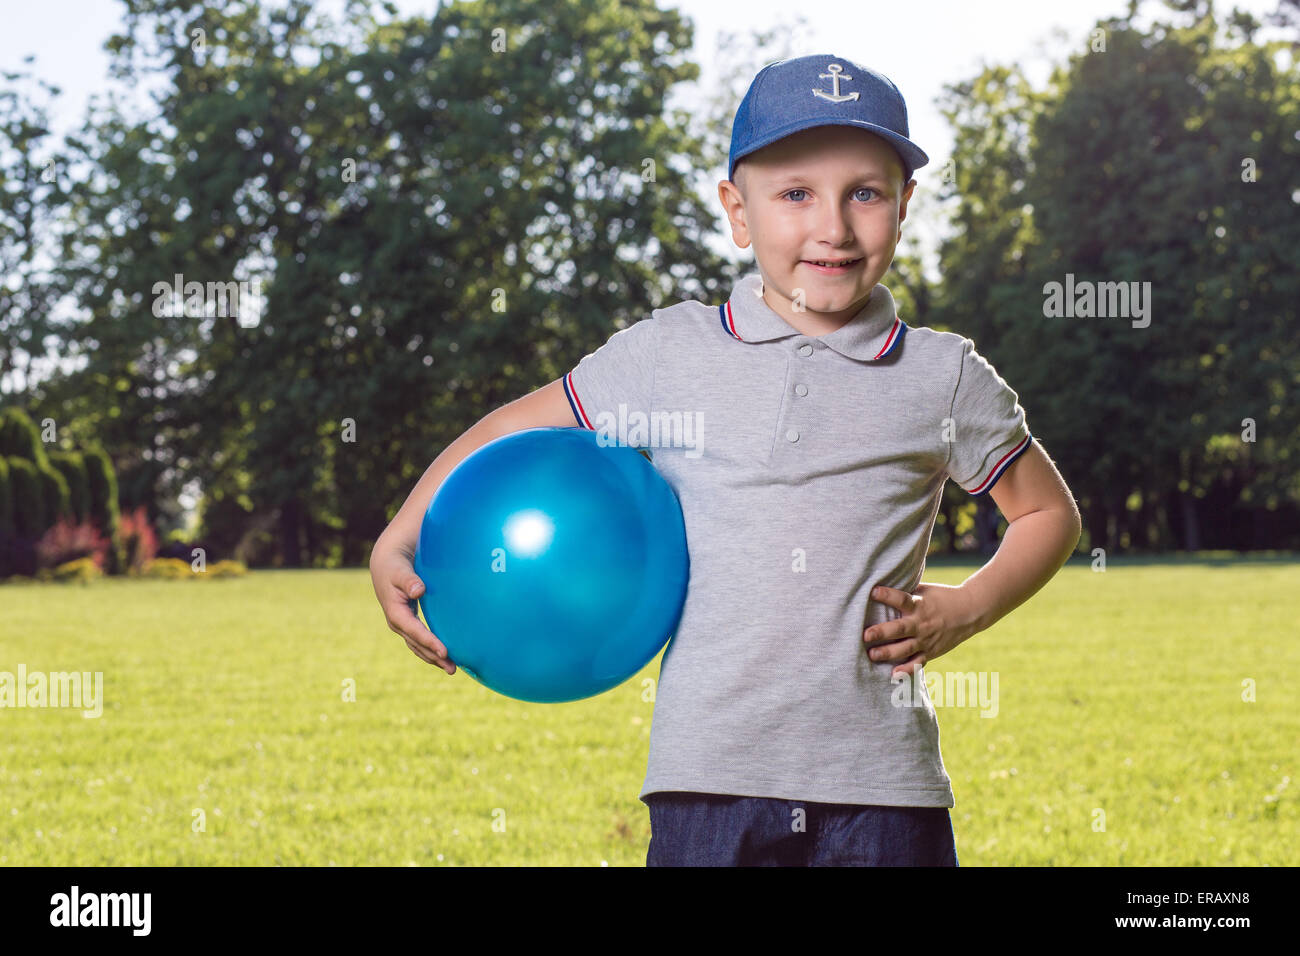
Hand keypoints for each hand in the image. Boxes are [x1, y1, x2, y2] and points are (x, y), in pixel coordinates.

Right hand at [369, 538, 456, 674]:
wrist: (385, 566)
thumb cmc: (395, 568)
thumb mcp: (401, 572)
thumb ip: (410, 581)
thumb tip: (418, 590)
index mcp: (395, 612)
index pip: (415, 631)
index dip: (429, 642)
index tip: (444, 652)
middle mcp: (397, 623)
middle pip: (417, 644)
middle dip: (434, 657)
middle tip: (453, 669)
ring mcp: (402, 625)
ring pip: (418, 646)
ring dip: (433, 658)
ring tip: (451, 668)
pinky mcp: (408, 624)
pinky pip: (419, 641)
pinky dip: (430, 650)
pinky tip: (443, 657)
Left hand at [862, 583, 979, 678]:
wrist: (970, 611)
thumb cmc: (941, 597)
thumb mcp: (924, 589)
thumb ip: (905, 590)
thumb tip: (880, 583)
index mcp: (920, 604)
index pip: (902, 599)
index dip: (888, 595)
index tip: (873, 592)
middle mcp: (922, 623)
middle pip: (900, 628)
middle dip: (882, 632)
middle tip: (865, 635)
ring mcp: (927, 639)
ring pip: (906, 648)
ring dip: (888, 653)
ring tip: (872, 655)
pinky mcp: (931, 651)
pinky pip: (918, 663)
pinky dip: (907, 670)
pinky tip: (893, 674)